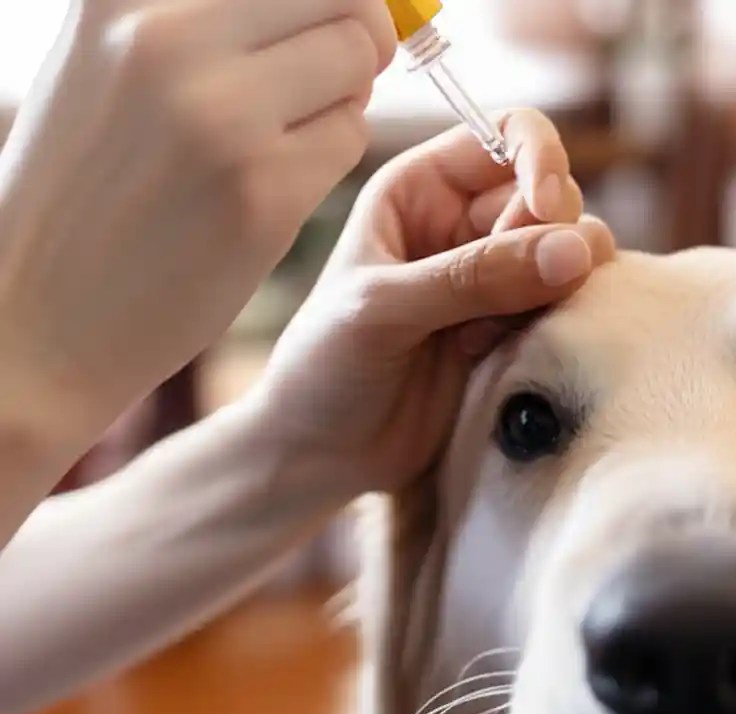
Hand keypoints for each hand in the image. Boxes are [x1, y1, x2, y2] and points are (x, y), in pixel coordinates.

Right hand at [0, 0, 396, 450]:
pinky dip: (328, 158)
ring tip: (278, 137)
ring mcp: (220, 114)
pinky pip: (351, 138)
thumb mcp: (113, 58)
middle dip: (352, 38)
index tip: (308, 30)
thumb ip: (209, 11)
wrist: (37, 319)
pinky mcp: (263, 191)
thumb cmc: (89, 183)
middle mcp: (166, 35)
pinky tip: (270, 186)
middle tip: (323, 80)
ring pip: (356, 63)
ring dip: (339, 99)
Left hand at [245, 110, 615, 494]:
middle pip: (556, 195)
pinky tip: (501, 354)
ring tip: (482, 338)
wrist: (322, 455)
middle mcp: (469, 222)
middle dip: (545, 240)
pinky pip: (576, 304)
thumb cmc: (324, 369)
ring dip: (553, 289)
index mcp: (422, 188)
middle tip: (493, 302)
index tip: (545, 205)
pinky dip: (560, 323)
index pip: (510, 134)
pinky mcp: (523, 328)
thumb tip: (576, 248)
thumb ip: (474, 276)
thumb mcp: (383, 310)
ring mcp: (502, 277)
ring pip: (577, 251)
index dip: (541, 158)